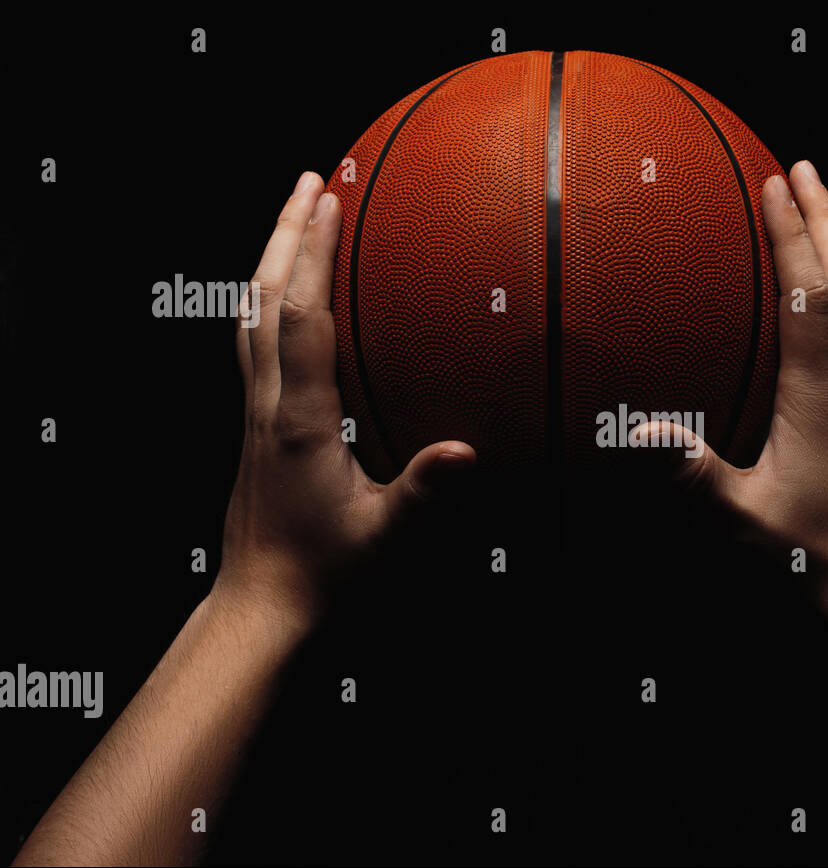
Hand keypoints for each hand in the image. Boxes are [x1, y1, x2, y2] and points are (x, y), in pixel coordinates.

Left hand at [213, 171, 474, 628]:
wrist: (263, 612)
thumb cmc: (323, 578)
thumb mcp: (385, 540)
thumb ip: (423, 496)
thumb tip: (465, 452)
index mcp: (297, 421)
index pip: (298, 318)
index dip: (310, 252)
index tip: (328, 198)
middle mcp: (267, 407)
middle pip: (260, 299)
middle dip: (283, 232)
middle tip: (309, 180)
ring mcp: (255, 416)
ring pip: (248, 318)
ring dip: (269, 259)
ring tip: (293, 218)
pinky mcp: (258, 430)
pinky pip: (255, 346)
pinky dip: (269, 302)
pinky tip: (290, 300)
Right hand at [640, 160, 827, 608]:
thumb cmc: (816, 554)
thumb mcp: (746, 519)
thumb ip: (696, 475)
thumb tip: (640, 434)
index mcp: (819, 399)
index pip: (809, 299)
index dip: (794, 238)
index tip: (777, 185)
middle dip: (827, 218)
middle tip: (805, 168)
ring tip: (823, 206)